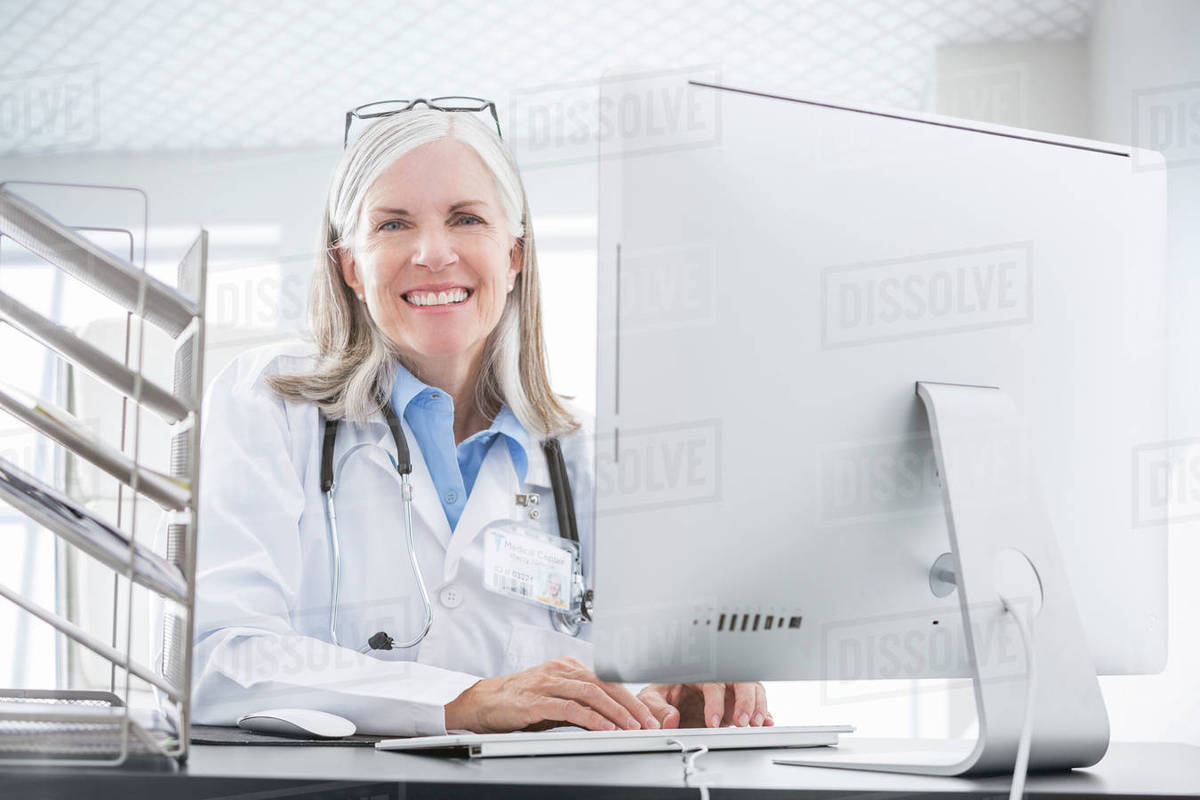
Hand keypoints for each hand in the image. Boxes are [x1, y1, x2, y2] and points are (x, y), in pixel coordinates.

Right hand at [444, 657, 659, 732]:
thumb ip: (580, 702)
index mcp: (568, 667)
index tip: (647, 715)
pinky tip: (603, 728)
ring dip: (616, 712)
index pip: (608, 680)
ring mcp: (547, 683)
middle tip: (648, 723)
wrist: (483, 701)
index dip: (631, 697)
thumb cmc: (519, 700)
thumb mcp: (554, 696)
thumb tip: (611, 718)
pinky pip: (568, 707)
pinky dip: (590, 717)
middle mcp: (561, 670)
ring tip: (632, 727)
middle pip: (605, 684)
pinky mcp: (535, 700)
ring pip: (591, 693)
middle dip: (630, 705)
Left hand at [636, 682, 771, 728]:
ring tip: (756, 724)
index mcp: (697, 673)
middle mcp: (717, 679)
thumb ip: (658, 708)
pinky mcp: (736, 704)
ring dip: (758, 706)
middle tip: (743, 722)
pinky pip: (756, 703)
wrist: (665, 703)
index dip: (716, 702)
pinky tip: (767, 721)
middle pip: (740, 681)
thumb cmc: (660, 695)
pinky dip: (764, 712)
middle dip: (745, 701)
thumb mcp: (651, 699)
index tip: (712, 722)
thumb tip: (669, 719)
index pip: (713, 683)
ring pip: (752, 689)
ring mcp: (729, 691)